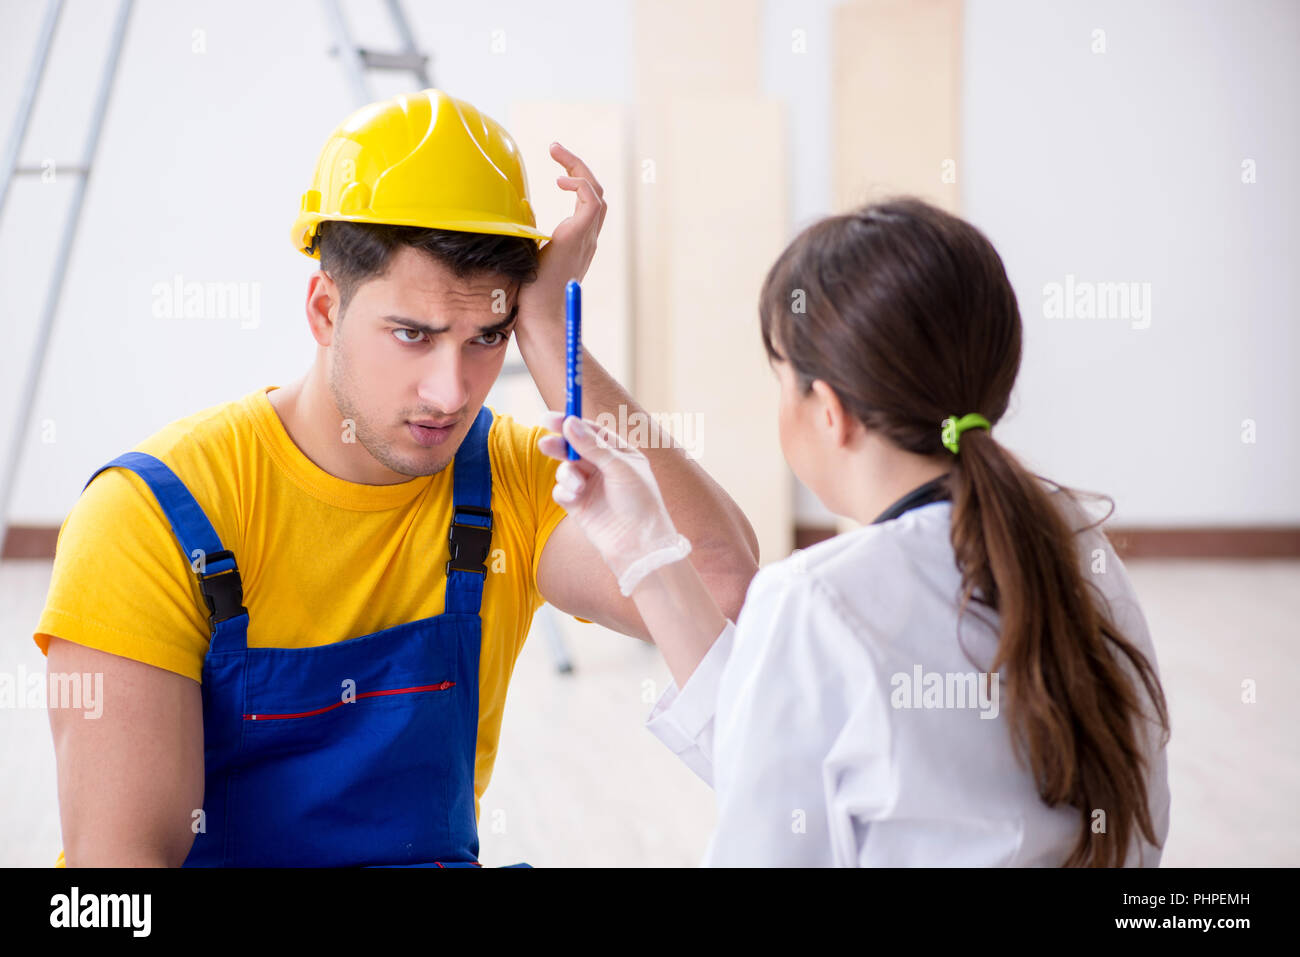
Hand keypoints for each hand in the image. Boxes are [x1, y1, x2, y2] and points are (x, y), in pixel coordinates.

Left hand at [516, 143, 606, 327]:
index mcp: (578, 243)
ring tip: (556, 152)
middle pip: (596, 193)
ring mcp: (586, 237)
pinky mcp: (578, 236)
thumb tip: (515, 214)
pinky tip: (558, 180)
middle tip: (556, 150)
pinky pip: (591, 200)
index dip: (576, 183)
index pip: (588, 205)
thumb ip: (529, 236)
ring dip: (578, 168)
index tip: (556, 171)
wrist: (538, 315)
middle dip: (578, 167)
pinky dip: (578, 183)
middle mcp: (587, 238)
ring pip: (596, 191)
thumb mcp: (527, 256)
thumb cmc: (529, 295)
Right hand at [537, 411, 686, 590]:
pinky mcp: (578, 506)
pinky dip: (564, 491)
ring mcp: (590, 486)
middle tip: (545, 443)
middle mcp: (604, 468)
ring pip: (566, 469)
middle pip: (574, 448)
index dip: (572, 423)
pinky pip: (561, 490)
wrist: (638, 546)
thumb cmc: (640, 504)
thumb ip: (593, 446)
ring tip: (578, 487)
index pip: (592, 432)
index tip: (551, 419)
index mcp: (620, 454)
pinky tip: (574, 498)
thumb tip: (569, 422)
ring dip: (566, 474)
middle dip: (559, 445)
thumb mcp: (620, 468)